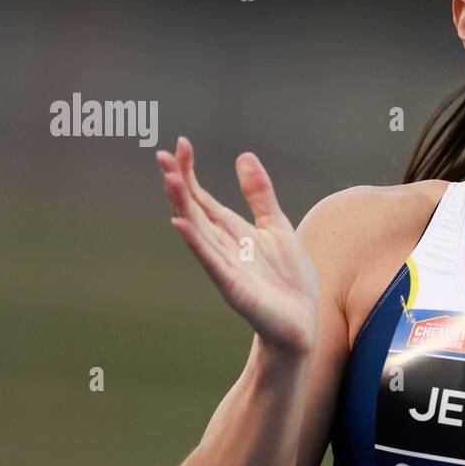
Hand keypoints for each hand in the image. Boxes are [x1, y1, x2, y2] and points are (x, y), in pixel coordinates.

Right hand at [157, 136, 318, 355]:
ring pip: (198, 231)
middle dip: (179, 183)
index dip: (190, 172)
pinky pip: (211, 262)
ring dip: (182, 206)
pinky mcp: (234, 287)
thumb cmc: (288, 279)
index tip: (181, 145)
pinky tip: (181, 225)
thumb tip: (243, 155)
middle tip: (162, 155)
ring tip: (170, 179)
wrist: (302, 321)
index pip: (203, 197)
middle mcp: (223, 246)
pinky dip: (196, 243)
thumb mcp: (277, 226)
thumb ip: (259, 195)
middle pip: (194, 210)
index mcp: (232, 231)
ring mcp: (225, 266)